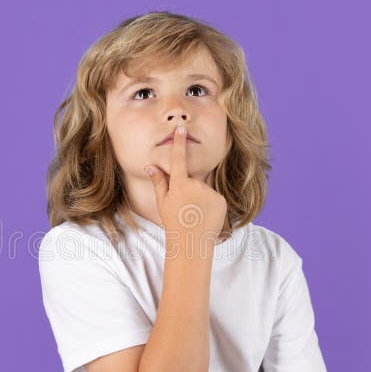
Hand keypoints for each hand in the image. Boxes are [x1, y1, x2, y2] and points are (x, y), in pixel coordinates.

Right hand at [144, 125, 226, 239]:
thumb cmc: (174, 223)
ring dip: (199, 198)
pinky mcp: (221, 200)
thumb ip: (159, 182)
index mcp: (179, 184)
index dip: (180, 143)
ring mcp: (210, 192)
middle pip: (192, 180)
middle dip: (188, 189)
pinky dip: (210, 205)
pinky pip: (214, 197)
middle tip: (184, 208)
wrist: (192, 242)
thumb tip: (150, 166)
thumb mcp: (163, 203)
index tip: (182, 129)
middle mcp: (196, 185)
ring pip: (203, 189)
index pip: (178, 159)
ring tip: (194, 214)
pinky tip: (204, 216)